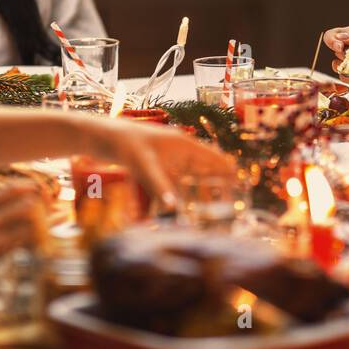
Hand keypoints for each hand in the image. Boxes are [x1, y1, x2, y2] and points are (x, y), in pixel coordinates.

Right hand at [0, 185, 45, 297]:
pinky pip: (26, 240)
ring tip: (52, 226)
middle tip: (53, 211)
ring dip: (44, 224)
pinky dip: (39, 239)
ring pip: (30, 222)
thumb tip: (24, 200)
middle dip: (43, 207)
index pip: (11, 188)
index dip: (32, 188)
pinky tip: (44, 242)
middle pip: (25, 203)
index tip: (43, 193)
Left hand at [86, 115, 236, 210]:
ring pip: (194, 179)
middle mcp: (183, 153)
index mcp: (187, 147)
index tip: (243, 188)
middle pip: (208, 171)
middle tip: (232, 207)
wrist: (105, 137)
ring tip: (214, 211)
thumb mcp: (144, 167)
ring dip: (203, 193)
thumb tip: (172, 208)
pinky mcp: (161, 168)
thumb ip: (159, 187)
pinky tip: (186, 208)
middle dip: (219, 187)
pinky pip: (180, 183)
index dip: (230, 173)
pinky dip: (186, 194)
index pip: (216, 160)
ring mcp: (172, 161)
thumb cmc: (127, 145)